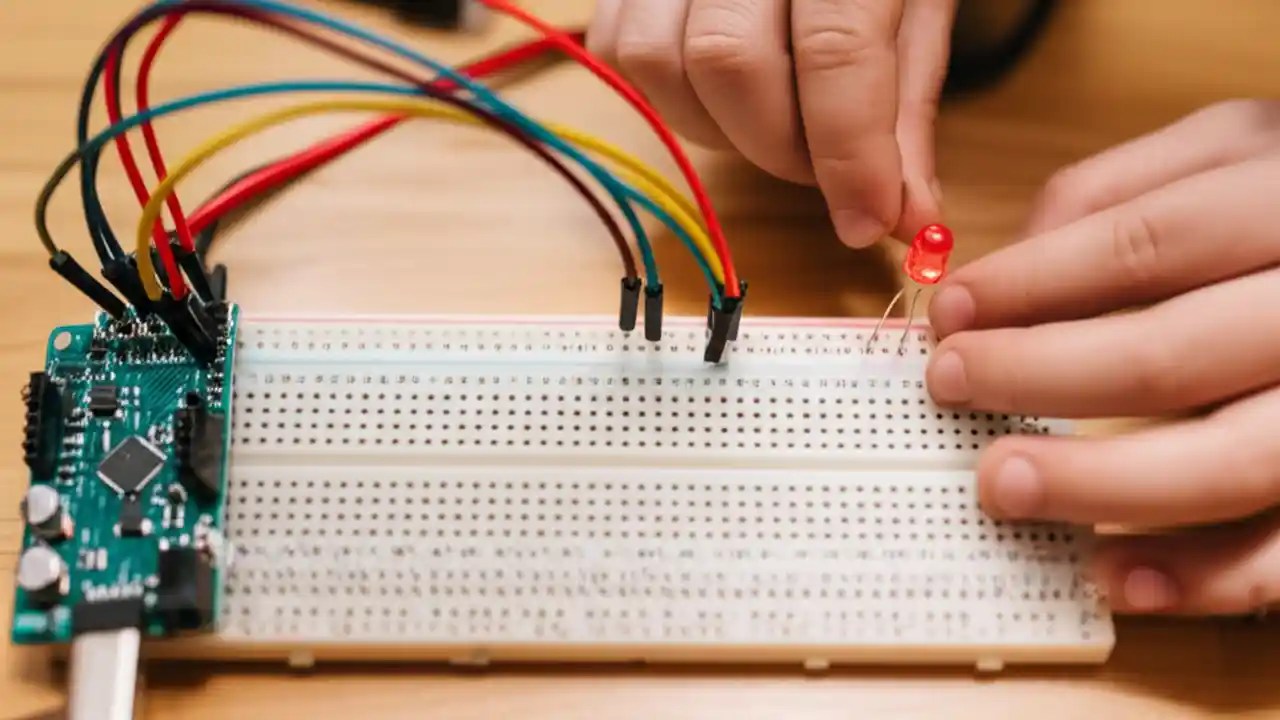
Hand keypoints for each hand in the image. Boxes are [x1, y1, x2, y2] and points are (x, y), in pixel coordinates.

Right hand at [587, 0, 954, 246]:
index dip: (849, 154)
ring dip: (718, 127)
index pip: (835, 50)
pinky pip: (619, 50)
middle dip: (778, 147)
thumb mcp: (919, 7)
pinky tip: (723, 95)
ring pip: (659, 61)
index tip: (865, 222)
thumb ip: (905, 111)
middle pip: (729, 61)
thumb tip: (904, 218)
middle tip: (820, 167)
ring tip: (772, 121)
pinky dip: (672, 97)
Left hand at [926, 99, 1279, 615]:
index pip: (1146, 246)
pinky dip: (1201, 575)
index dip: (1034, 283)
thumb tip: (1011, 266)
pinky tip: (1112, 576)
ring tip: (1002, 484)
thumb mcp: (1228, 150)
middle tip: (950, 386)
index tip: (948, 313)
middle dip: (1040, 376)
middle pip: (1171, 355)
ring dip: (1100, 483)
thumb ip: (1119, 191)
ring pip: (1229, 461)